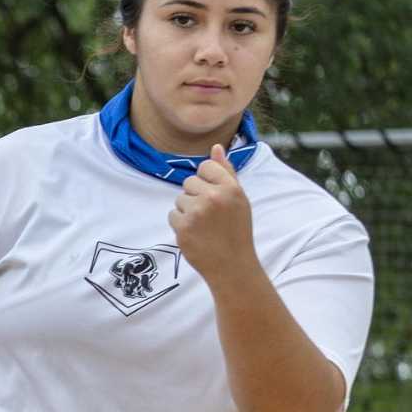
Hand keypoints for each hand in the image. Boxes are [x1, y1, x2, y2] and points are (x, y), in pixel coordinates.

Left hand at [168, 144, 255, 282]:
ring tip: (203, 225)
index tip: (212, 196)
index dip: (205, 181)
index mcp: (230, 187)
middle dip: (195, 196)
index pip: (205, 167)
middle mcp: (214, 196)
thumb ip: (226, 172)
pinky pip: (172, 215)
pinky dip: (180, 224)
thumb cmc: (236, 230)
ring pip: (179, 199)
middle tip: (209, 215)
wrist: (232, 264)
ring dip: (187, 211)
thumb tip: (216, 147)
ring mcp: (197, 212)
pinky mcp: (183, 227)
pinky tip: (194, 233)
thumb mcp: (239, 198)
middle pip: (189, 182)